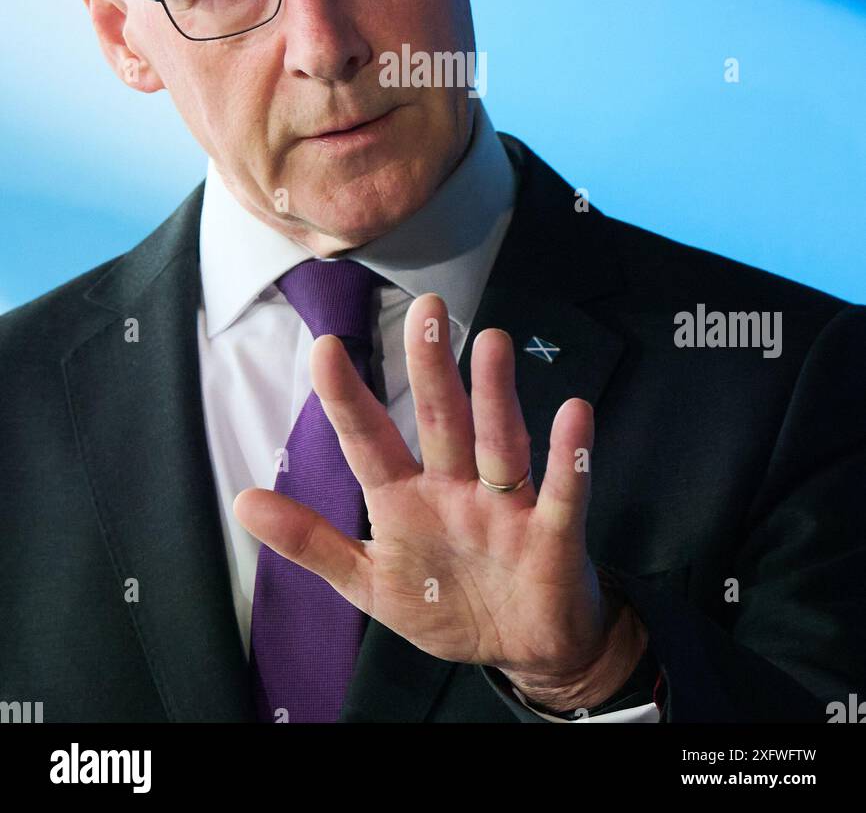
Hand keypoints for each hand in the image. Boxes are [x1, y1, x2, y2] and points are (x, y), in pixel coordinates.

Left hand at [234, 292, 639, 699]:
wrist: (525, 651)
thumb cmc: (446, 603)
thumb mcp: (369, 582)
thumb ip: (311, 542)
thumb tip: (242, 500)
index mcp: (406, 500)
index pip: (371, 443)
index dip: (348, 400)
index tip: (326, 348)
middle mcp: (455, 489)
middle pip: (441, 421)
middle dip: (431, 368)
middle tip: (427, 307)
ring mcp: (504, 508)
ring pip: (498, 442)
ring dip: (496, 395)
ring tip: (493, 341)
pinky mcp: (551, 534)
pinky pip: (562, 492)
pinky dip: (570, 458)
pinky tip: (574, 415)